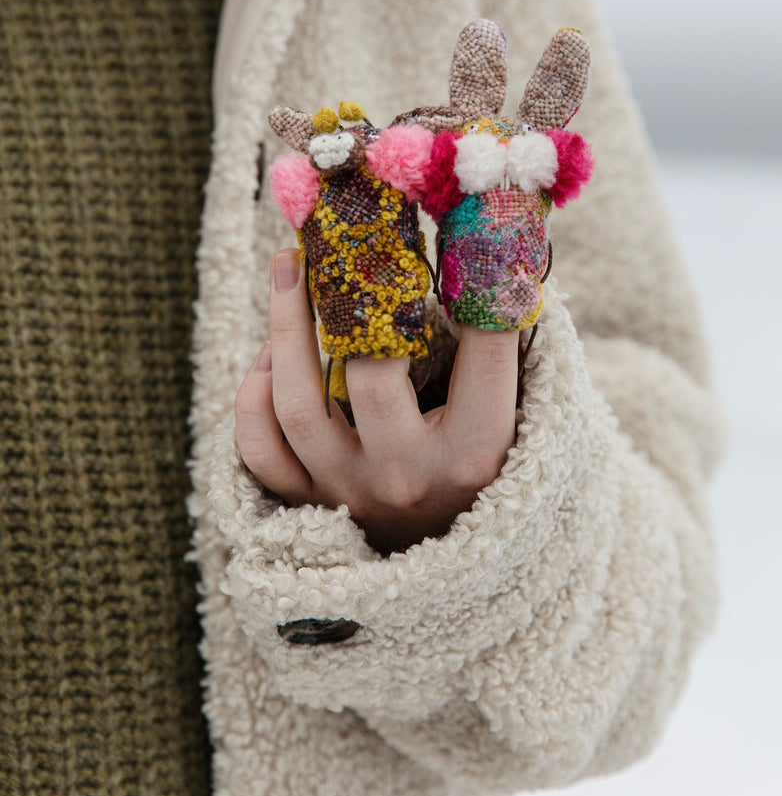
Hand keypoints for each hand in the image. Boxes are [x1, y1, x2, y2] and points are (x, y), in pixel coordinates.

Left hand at [234, 249, 519, 556]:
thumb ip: (499, 334)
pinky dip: (254, 397)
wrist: (453, 564)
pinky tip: (268, 354)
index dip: (477, 282)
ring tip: (290, 267)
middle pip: (372, 375)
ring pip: (299, 406)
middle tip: (351, 245)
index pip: (483, 350)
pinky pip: (260, 448)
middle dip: (358, 301)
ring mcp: (351, 493)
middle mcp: (410, 476)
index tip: (462, 232)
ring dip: (287, 328)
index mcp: (477, 449)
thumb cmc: (484, 463)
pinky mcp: (308, 504)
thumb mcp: (513, 410)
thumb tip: (494, 235)